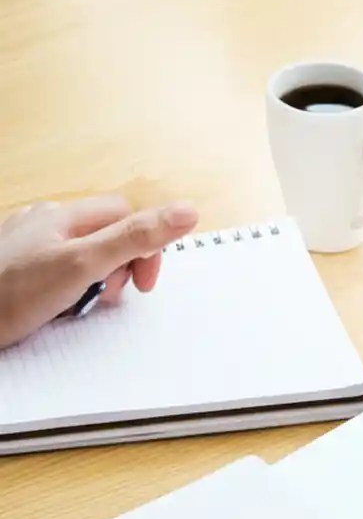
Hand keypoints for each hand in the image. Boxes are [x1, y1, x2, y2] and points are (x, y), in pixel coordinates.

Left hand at [0, 196, 199, 347]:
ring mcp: (27, 244)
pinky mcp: (15, 267)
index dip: (145, 248)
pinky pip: (58, 271)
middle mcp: (45, 222)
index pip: (127, 216)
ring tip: (78, 305)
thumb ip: (136, 238)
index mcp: (64, 215)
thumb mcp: (84, 265)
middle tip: (108, 297)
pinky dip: (68, 289)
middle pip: (107, 235)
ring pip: (83, 255)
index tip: (143, 285)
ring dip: (94, 281)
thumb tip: (188, 211)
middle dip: (120, 267)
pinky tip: (56, 307)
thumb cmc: (11, 295)